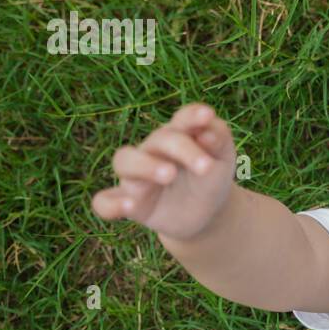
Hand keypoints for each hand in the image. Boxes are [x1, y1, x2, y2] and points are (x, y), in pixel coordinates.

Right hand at [91, 102, 236, 241]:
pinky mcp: (130, 203)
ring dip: (145, 165)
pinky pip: (105, 202)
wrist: (205, 213)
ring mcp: (137, 176)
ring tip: (169, 175)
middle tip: (205, 167)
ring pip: (125, 160)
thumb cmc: (210, 178)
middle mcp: (153, 150)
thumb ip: (219, 140)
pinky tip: (128, 207)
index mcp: (179, 135)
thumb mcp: (223, 159)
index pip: (182, 120)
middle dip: (182, 149)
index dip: (192, 116)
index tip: (207, 116)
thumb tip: (208, 130)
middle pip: (158, 139)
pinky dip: (112, 204)